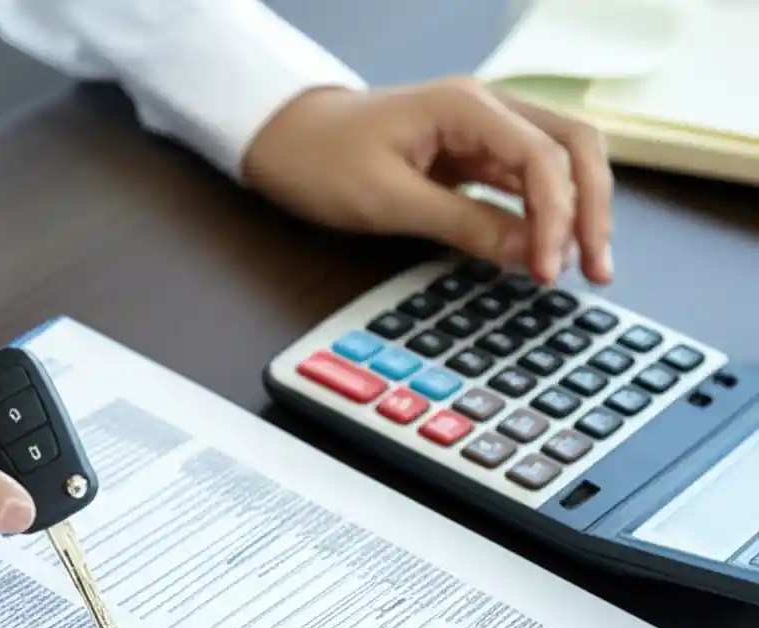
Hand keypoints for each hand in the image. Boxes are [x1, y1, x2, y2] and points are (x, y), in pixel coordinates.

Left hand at [243, 77, 613, 284]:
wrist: (285, 138)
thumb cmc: (322, 159)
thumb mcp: (387, 200)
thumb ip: (463, 224)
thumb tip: (527, 253)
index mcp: (465, 106)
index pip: (543, 156)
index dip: (557, 216)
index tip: (548, 268)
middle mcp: (486, 109)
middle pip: (574, 146)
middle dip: (592, 208)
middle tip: (595, 269)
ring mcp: (484, 129)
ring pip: (561, 160)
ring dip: (579, 210)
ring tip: (583, 266)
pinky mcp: (474, 153)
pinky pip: (530, 178)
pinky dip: (547, 212)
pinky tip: (548, 248)